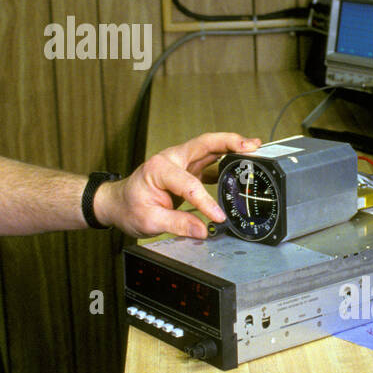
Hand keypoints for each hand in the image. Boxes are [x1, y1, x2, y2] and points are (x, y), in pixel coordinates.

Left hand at [97, 132, 260, 238]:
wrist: (118, 203)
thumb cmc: (128, 207)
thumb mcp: (149, 221)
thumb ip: (178, 224)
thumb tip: (202, 230)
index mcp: (159, 168)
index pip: (189, 184)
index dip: (206, 201)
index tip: (218, 216)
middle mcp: (171, 159)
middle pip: (205, 144)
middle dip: (229, 142)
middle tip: (251, 146)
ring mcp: (180, 162)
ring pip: (210, 148)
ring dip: (232, 146)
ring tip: (254, 149)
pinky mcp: (187, 169)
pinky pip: (210, 161)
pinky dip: (226, 160)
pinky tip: (241, 164)